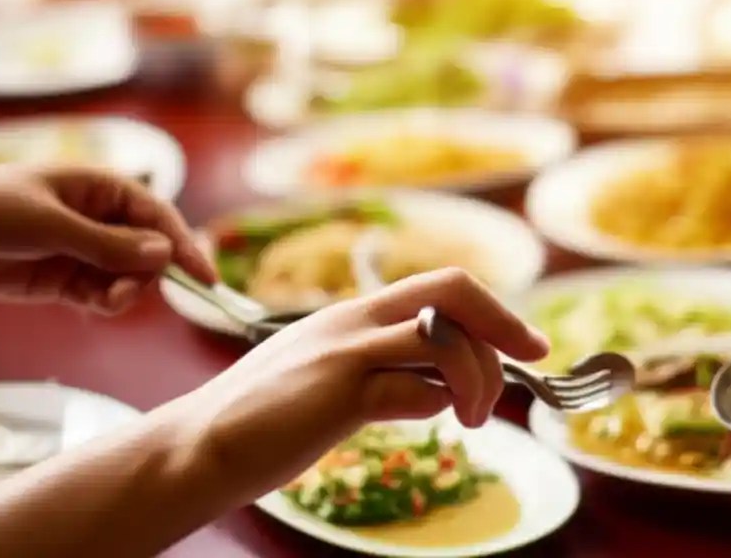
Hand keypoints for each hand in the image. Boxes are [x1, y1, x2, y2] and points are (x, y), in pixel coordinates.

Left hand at [0, 165, 214, 311]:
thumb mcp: (51, 223)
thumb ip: (108, 244)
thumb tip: (164, 254)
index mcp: (100, 186)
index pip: (157, 214)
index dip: (183, 243)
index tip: (204, 276)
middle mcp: (97, 217)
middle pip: (148, 249)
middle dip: (148, 272)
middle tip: (131, 289)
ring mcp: (80, 250)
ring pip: (128, 276)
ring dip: (127, 291)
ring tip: (108, 300)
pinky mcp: (61, 279)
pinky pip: (101, 293)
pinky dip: (106, 302)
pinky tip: (98, 305)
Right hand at [170, 268, 550, 499]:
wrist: (201, 446)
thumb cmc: (269, 419)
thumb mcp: (333, 376)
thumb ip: (384, 366)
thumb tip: (443, 383)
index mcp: (355, 311)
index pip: (442, 285)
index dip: (495, 309)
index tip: (527, 342)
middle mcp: (354, 319)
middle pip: (453, 292)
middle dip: (505, 324)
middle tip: (530, 361)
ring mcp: (346, 352)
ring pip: (444, 337)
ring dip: (478, 378)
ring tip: (473, 417)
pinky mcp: (338, 391)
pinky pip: (413, 387)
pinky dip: (437, 404)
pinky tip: (429, 420)